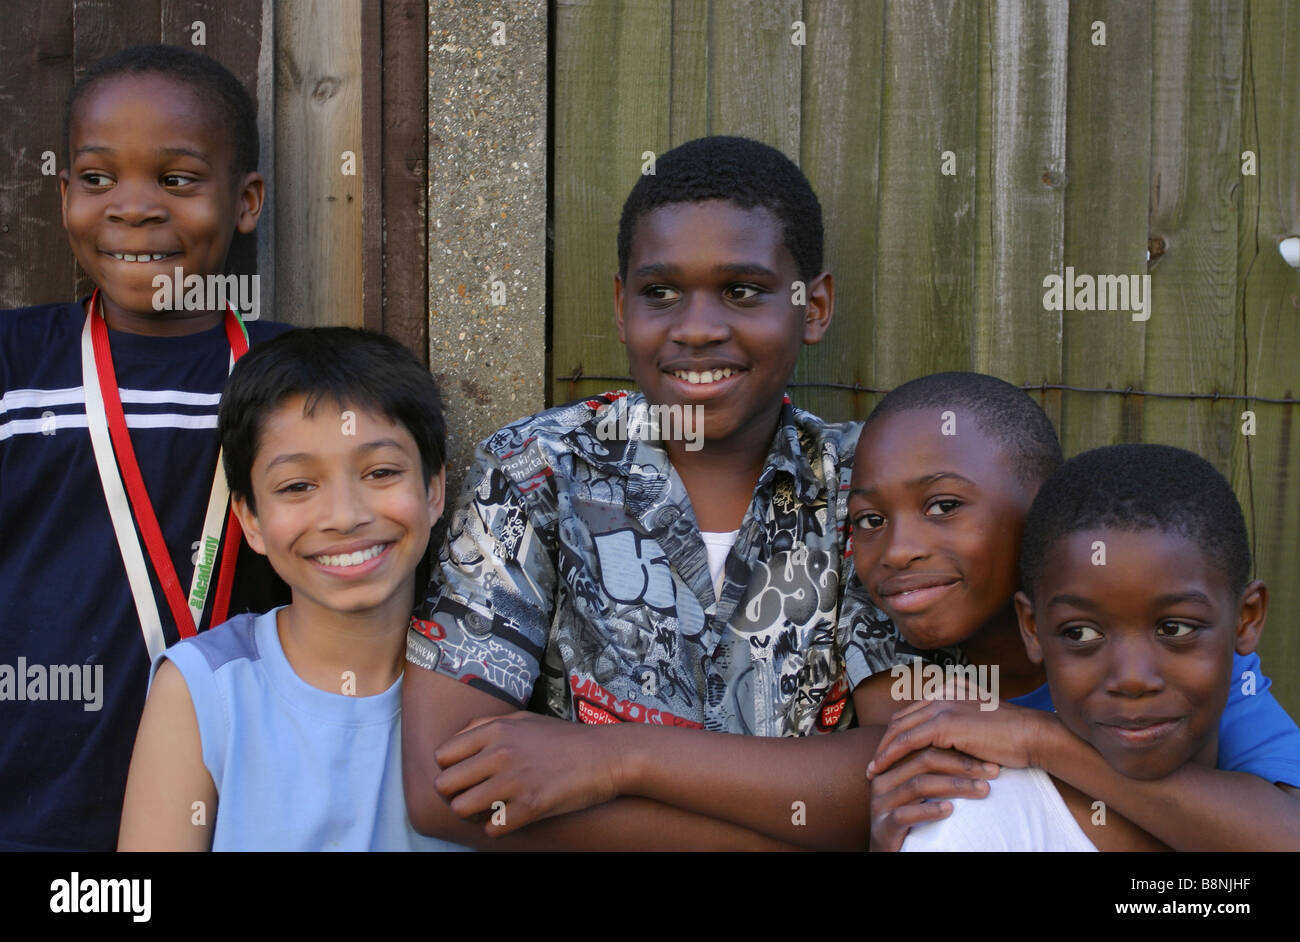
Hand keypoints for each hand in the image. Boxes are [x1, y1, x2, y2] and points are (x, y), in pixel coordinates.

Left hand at [433, 711, 623, 835]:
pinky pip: (491, 828)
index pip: (442, 756)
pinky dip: (497, 828)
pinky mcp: (531, 805)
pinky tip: (511, 818)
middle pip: (444, 785)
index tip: (467, 776)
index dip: (451, 770)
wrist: (607, 756)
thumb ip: (486, 726)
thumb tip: (457, 740)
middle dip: (457, 794)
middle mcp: (500, 753)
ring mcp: (514, 780)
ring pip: (461, 809)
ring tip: (490, 809)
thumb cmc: (564, 738)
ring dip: (473, 814)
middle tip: (475, 797)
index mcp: (495, 730)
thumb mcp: (522, 720)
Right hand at [867, 747, 999, 851]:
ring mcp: (881, 802)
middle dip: (961, 765)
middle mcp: (884, 779)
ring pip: (918, 785)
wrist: (888, 854)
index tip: (990, 759)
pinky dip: (929, 811)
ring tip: (981, 790)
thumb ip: (936, 773)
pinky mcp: (883, 826)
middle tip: (991, 772)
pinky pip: (905, 814)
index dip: (959, 751)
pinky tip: (950, 810)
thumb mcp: (922, 793)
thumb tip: (977, 759)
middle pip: (923, 762)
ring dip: (954, 785)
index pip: (927, 748)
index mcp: (893, 766)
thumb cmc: (912, 821)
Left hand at [868, 697, 1052, 780]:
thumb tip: (945, 745)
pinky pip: (907, 741)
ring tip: (873, 771)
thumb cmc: (1015, 737)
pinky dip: (890, 755)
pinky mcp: (943, 723)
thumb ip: (961, 727)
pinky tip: (882, 769)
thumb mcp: (981, 725)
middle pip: (902, 718)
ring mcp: (942, 705)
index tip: (887, 751)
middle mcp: (943, 692)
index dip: (898, 732)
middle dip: (885, 741)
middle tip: (874, 762)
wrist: (1033, 735)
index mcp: (952, 688)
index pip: (914, 711)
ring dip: (883, 751)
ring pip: (899, 730)